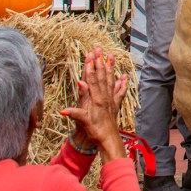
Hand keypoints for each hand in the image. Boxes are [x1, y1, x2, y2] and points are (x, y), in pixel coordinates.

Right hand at [61, 47, 127, 161]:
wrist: (107, 139)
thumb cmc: (94, 131)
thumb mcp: (82, 121)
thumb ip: (75, 111)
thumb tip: (66, 105)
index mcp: (96, 99)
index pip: (92, 80)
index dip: (90, 68)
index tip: (90, 56)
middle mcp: (104, 97)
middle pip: (101, 76)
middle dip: (100, 62)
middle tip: (99, 50)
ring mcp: (111, 100)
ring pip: (110, 80)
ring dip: (110, 68)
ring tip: (111, 56)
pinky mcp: (115, 104)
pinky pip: (120, 91)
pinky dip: (122, 83)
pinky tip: (124, 76)